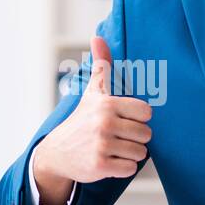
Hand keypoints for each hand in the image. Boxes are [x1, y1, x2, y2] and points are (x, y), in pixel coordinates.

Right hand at [31, 35, 152, 204]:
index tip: (123, 119)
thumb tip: (97, 36)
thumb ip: (101, 65)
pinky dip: (122, 168)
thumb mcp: (92, 92)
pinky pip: (130, 168)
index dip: (138, 118)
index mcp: (107, 103)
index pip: (146, 112)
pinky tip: (108, 161)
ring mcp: (102, 145)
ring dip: (129, 154)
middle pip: (146, 134)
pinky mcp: (100, 166)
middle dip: (134, 138)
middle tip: (116, 136)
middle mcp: (104, 123)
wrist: (57, 152)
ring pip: (140, 153)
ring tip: (113, 148)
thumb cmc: (82, 119)